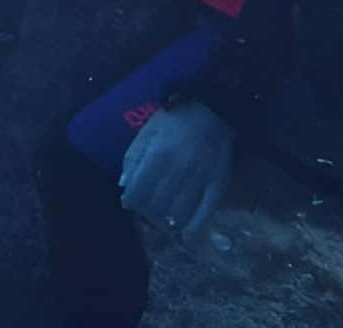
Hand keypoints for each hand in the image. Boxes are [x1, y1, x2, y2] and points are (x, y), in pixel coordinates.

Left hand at [119, 101, 234, 238]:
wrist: (212, 111)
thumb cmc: (174, 120)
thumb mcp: (147, 132)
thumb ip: (133, 158)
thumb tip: (124, 186)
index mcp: (158, 155)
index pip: (138, 193)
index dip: (130, 201)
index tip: (129, 201)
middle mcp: (179, 171)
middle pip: (157, 207)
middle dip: (146, 213)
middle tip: (145, 210)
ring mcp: (200, 181)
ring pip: (178, 215)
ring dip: (166, 222)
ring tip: (161, 218)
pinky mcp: (218, 187)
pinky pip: (204, 215)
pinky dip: (192, 227)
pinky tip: (184, 231)